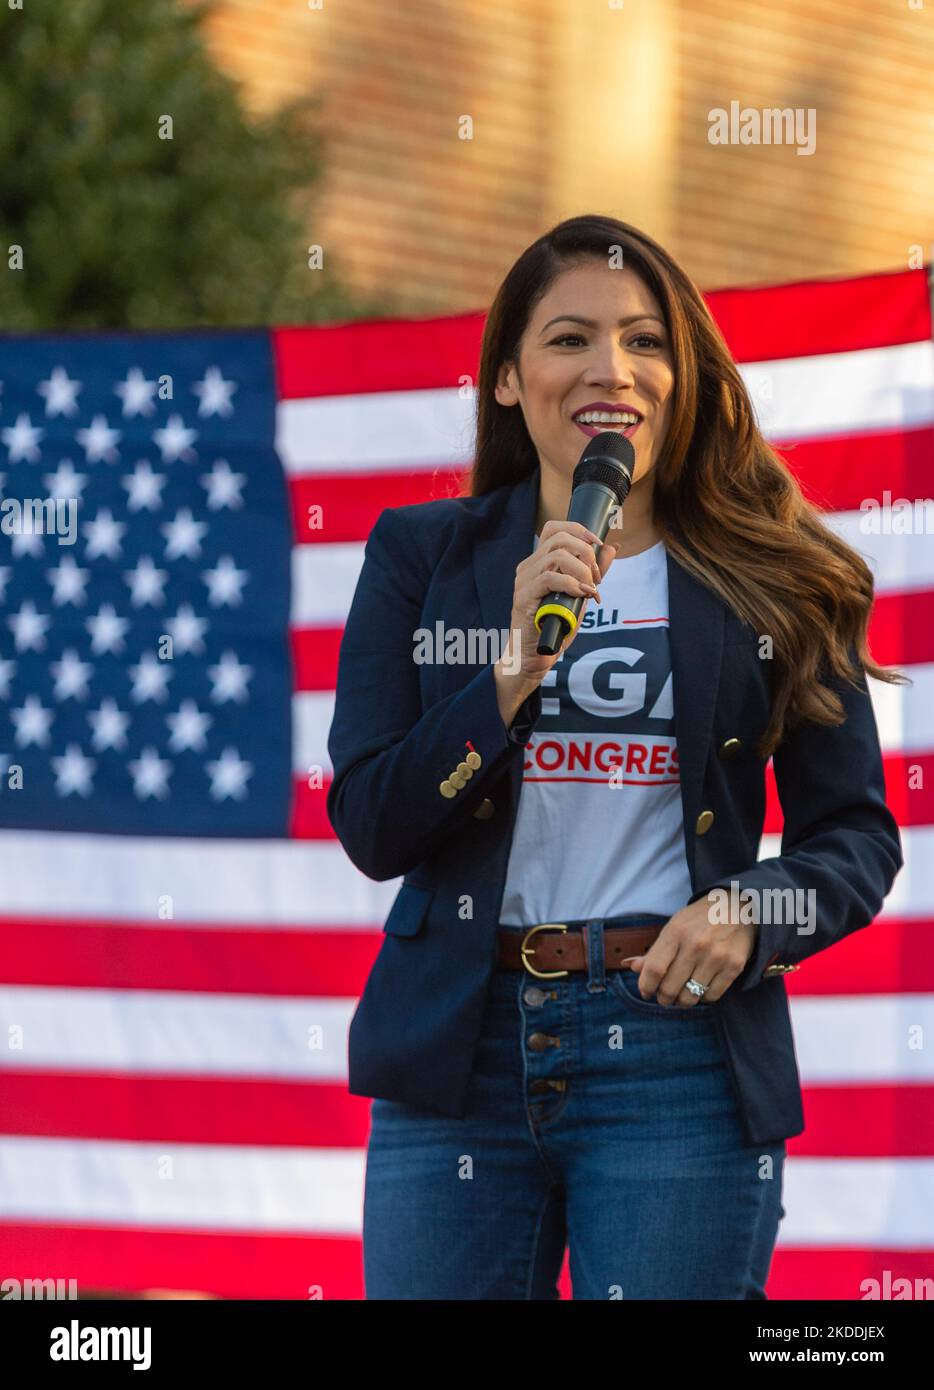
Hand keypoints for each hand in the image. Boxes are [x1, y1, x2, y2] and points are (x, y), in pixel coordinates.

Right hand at [496, 520, 617, 688]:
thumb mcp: (580, 594)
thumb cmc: (555, 626)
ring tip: (589, 590)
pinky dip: (571, 584)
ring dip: (581, 571)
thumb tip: (612, 548)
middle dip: (586, 553)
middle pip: (558, 538)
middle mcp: (528, 568)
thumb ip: (593, 572)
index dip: (579, 530)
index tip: (598, 546)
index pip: (554, 528)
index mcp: (538, 563)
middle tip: (596, 578)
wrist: (534, 657)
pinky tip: (580, 596)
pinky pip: (549, 577)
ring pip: (556, 555)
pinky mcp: (523, 598)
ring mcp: (523, 581)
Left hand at [620, 895, 757, 1006]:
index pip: (654, 969)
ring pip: (690, 997)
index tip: (645, 991)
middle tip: (664, 997)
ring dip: (681, 1001)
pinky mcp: (734, 967)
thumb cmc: (700, 918)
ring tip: (681, 995)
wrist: (739, 906)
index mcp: (676, 932)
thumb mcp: (674, 926)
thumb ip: (654, 950)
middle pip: (670, 987)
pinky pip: (711, 996)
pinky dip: (702, 998)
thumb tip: (630, 967)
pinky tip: (700, 989)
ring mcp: (716, 957)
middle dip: (663, 998)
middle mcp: (696, 944)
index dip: (645, 986)